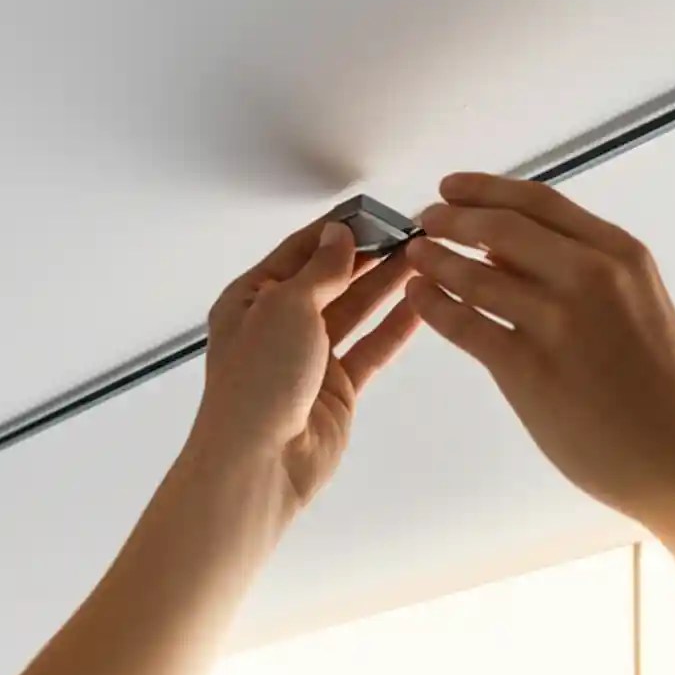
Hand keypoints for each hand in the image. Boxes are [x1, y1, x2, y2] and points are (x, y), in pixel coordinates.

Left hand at [187, 218, 418, 507]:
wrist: (260, 462)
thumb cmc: (257, 381)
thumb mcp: (286, 307)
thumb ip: (321, 269)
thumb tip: (339, 234)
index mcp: (251, 298)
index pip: (300, 250)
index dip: (337, 230)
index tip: (376, 211)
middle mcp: (278, 324)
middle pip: (331, 279)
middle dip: (368, 255)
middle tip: (410, 232)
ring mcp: (309, 358)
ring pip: (355, 311)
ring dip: (386, 285)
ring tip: (423, 257)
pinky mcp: (337, 388)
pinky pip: (371, 348)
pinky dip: (395, 326)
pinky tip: (420, 303)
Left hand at [404, 172, 674, 522]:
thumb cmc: (662, 388)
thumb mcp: (637, 303)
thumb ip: (579, 271)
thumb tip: (504, 249)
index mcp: (621, 254)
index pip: (539, 201)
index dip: (486, 189)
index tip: (452, 186)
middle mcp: (591, 277)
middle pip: (500, 228)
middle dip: (452, 218)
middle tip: (426, 219)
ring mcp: (558, 323)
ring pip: (475, 275)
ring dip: (436, 259)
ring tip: (415, 255)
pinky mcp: (530, 370)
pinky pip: (466, 325)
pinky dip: (434, 305)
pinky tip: (420, 297)